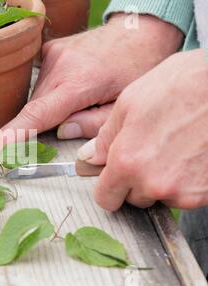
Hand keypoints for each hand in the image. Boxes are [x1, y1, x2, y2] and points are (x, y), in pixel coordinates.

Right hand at [0, 14, 182, 159]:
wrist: (139, 30)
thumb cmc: (138, 68)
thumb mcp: (124, 105)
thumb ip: (93, 125)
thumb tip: (61, 132)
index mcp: (80, 83)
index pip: (36, 115)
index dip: (11, 136)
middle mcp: (60, 66)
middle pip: (36, 110)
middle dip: (48, 124)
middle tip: (79, 117)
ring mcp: (52, 55)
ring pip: (37, 97)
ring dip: (51, 107)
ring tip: (83, 97)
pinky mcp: (49, 50)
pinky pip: (40, 82)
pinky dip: (51, 93)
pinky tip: (72, 86)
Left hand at [78, 49, 207, 210]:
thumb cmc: (184, 85)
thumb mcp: (131, 102)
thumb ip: (105, 137)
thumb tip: (90, 156)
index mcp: (127, 162)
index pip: (105, 198)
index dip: (107, 188)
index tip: (112, 179)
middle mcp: (153, 183)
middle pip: (133, 199)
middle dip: (135, 182)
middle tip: (149, 152)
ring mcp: (183, 192)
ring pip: (161, 197)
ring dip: (162, 181)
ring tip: (174, 149)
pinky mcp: (204, 194)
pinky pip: (185, 195)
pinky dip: (186, 181)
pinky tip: (190, 154)